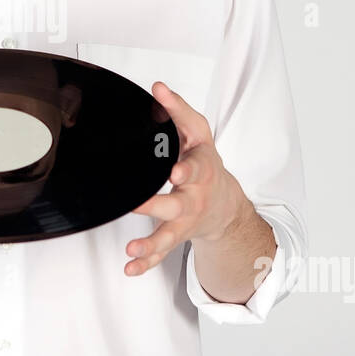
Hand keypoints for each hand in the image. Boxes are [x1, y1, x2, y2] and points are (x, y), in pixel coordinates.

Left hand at [124, 81, 244, 275]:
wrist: (224, 203)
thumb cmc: (205, 162)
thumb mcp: (197, 132)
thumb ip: (177, 110)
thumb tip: (157, 87)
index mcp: (200, 170)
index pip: (196, 167)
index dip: (186, 169)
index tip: (175, 171)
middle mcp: (193, 198)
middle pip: (177, 204)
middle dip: (158, 205)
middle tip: (139, 205)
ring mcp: (184, 221)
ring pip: (168, 235)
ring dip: (150, 244)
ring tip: (132, 249)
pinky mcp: (176, 237)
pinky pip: (161, 253)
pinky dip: (147, 263)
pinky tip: (130, 268)